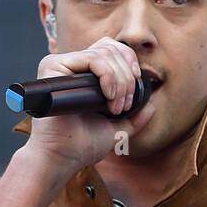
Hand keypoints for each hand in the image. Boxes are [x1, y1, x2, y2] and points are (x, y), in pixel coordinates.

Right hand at [23, 37, 155, 178]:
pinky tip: (109, 96)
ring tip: (116, 107)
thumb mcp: (117, 130)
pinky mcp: (53, 67)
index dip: (128, 62)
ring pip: (104, 53)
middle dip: (128, 76)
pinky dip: (108, 75)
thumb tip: (152, 104)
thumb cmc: (82, 146)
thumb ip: (135, 117)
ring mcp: (61, 65)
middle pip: (110, 47)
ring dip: (120, 80)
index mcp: (83, 75)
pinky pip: (92, 58)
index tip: (135, 87)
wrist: (62, 158)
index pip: (110, 49)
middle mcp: (71, 67)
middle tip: (124, 104)